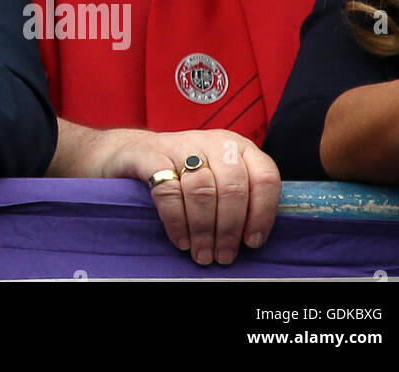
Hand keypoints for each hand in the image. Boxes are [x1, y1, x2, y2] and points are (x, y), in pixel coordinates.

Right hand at [99, 127, 279, 264]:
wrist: (134, 152)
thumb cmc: (186, 173)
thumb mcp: (219, 176)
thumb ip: (240, 196)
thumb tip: (254, 240)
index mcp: (238, 147)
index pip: (264, 177)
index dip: (262, 214)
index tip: (251, 242)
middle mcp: (214, 142)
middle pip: (232, 187)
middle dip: (229, 228)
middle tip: (223, 256)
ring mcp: (181, 144)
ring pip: (202, 190)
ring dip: (204, 229)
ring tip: (202, 253)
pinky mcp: (152, 154)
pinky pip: (168, 191)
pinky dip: (176, 221)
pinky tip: (180, 240)